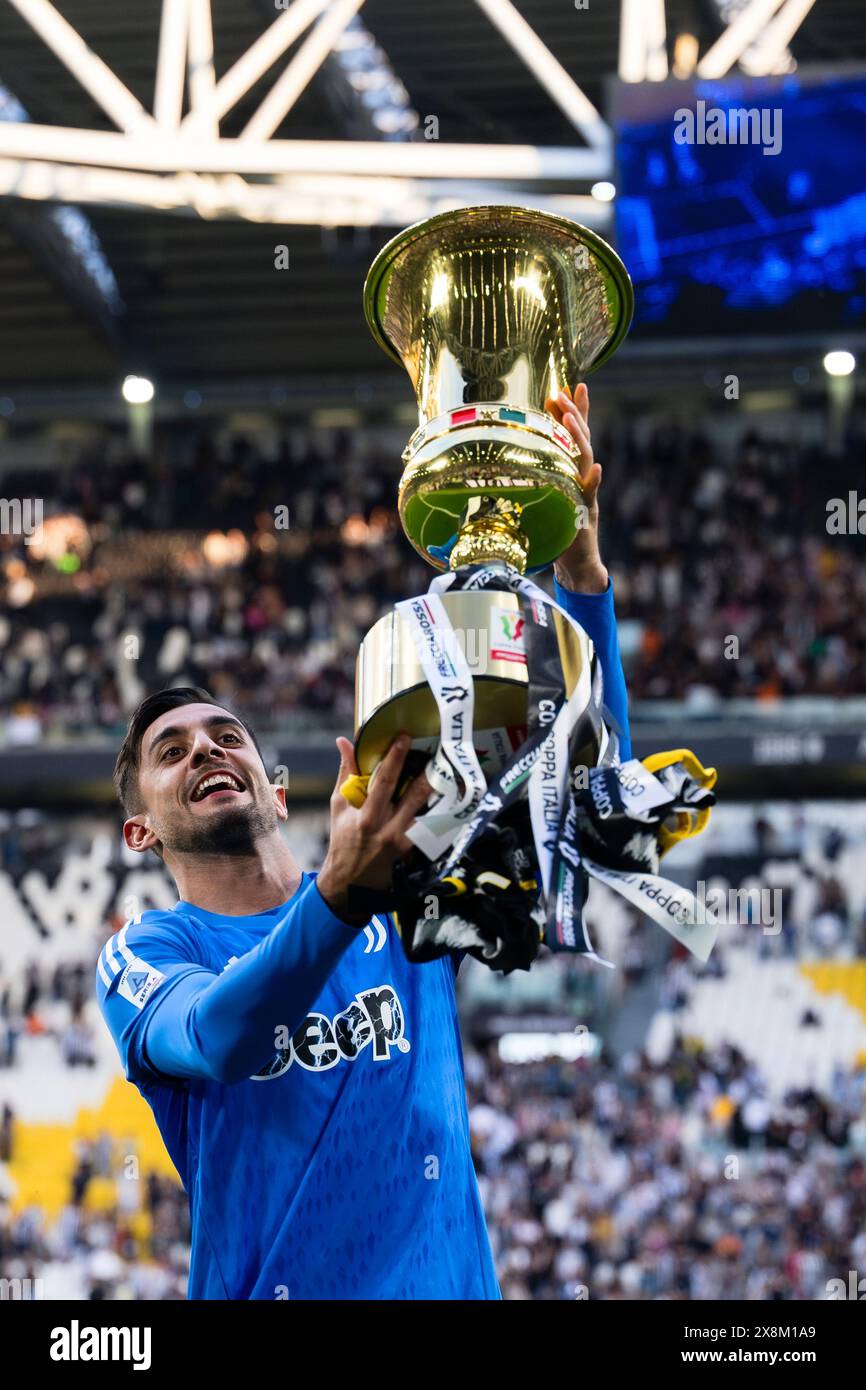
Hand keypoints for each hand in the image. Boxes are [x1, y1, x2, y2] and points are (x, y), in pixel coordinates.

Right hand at [317, 734, 430, 919]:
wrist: (350, 881)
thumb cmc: (343, 839)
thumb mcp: (339, 806)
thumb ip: (345, 773)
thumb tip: (344, 741)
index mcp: (366, 816)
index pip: (383, 781)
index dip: (395, 758)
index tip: (404, 738)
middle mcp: (387, 828)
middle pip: (413, 794)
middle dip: (426, 770)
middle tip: (437, 749)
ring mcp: (403, 840)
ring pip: (426, 810)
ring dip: (437, 789)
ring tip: (447, 768)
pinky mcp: (412, 849)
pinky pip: (429, 826)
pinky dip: (439, 810)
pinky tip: (450, 794)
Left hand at [543, 382, 607, 593]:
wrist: (577, 562)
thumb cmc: (558, 529)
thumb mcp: (548, 496)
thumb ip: (540, 477)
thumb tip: (518, 460)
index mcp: (572, 472)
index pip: (575, 434)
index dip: (576, 410)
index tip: (569, 384)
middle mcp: (583, 477)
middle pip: (581, 439)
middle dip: (573, 414)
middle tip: (562, 392)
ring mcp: (587, 493)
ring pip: (585, 460)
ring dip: (580, 437)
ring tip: (571, 417)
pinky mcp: (585, 513)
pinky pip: (590, 493)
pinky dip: (593, 480)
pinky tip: (595, 467)